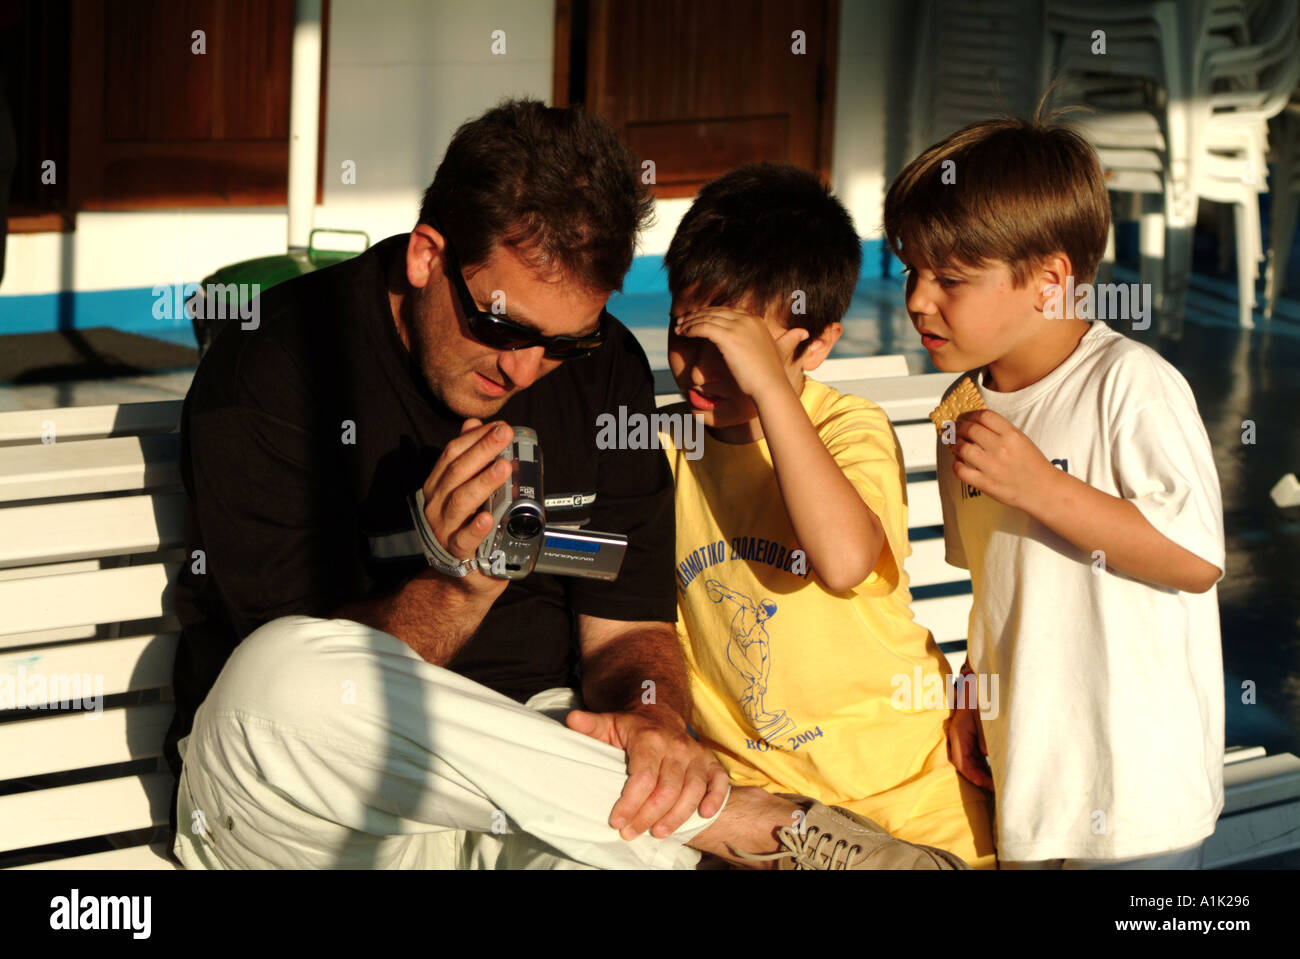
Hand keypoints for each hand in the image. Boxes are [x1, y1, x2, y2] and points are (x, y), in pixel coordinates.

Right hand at [418, 418, 513, 597]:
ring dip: (483, 483)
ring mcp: (444, 530)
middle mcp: (436, 505)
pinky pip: (465, 539)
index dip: (474, 438)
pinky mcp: (457, 554)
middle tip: (504, 435)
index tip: (498, 426)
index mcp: (438, 486)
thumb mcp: (466, 490)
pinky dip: (476, 528)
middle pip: (457, 472)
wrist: (461, 579)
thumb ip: (469, 458)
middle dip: (482, 451)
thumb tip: (474, 423)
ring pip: (460, 501)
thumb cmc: (466, 528)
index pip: (452, 454)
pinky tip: (489, 517)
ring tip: (503, 468)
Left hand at [566, 708, 730, 839]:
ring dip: (677, 816)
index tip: (616, 821)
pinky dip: (715, 799)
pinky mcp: (710, 762)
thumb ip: (590, 726)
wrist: (660, 713)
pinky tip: (704, 814)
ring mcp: (695, 755)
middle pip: (667, 789)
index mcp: (650, 739)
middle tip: (632, 833)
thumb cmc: (630, 727)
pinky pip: (719, 781)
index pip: (643, 777)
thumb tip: (572, 719)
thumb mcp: (608, 724)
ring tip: (658, 833)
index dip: (630, 802)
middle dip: (648, 816)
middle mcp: (676, 746)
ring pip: (692, 790)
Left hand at [673, 306, 807, 398]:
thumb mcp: (781, 352)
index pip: (728, 311)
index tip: (699, 319)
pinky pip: (703, 327)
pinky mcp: (727, 337)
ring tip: (679, 327)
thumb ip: (790, 340)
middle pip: (716, 311)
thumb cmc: (773, 377)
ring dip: (690, 321)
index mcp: (756, 321)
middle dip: (698, 315)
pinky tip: (683, 333)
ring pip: (707, 318)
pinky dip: (691, 328)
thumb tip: (804, 332)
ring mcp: (737, 327)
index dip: (712, 314)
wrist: (771, 388)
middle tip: (683, 320)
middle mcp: (747, 320)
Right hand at [947, 695, 992, 789]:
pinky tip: (995, 773)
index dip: (972, 775)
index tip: (984, 783)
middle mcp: (959, 740)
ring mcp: (965, 741)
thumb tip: (987, 754)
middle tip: (997, 788)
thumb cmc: (978, 699)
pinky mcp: (972, 741)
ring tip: (998, 784)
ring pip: (971, 763)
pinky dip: (984, 767)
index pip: (961, 761)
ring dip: (982, 774)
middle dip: (980, 778)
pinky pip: (976, 758)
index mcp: (958, 734)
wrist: (975, 687)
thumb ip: (984, 735)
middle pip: (966, 765)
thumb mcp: (983, 716)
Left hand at [951, 409, 1057, 511]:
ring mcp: (992, 467)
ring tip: (957, 444)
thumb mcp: (1022, 440)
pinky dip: (956, 465)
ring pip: (963, 448)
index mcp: (1012, 435)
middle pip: (971, 429)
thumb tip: (976, 423)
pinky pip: (961, 471)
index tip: (966, 417)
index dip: (971, 415)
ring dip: (957, 444)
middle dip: (960, 427)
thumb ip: (1002, 431)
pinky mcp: (986, 483)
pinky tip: (959, 463)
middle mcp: (1002, 448)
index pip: (985, 416)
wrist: (1043, 490)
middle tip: (957, 429)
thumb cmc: (1032, 465)